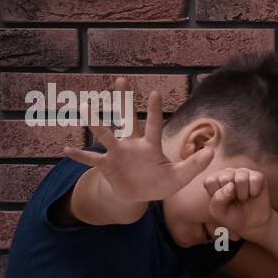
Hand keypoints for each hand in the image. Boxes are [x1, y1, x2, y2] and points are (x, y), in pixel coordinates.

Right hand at [62, 78, 213, 204]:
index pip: (154, 125)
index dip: (154, 110)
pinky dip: (80, 155)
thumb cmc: (159, 183)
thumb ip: (194, 165)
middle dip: (124, 101)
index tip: (154, 92)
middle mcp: (132, 145)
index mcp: (150, 146)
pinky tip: (66, 150)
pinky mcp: (107, 166)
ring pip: (105, 135)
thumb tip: (211, 151)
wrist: (139, 196)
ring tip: (85, 108)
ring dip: (96, 123)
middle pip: (127, 119)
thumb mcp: (180, 177)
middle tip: (121, 81)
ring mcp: (117, 154)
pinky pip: (91, 159)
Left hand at [204, 167, 273, 241]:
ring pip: (241, 178)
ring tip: (244, 198)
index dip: (217, 195)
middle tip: (235, 201)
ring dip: (243, 194)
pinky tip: (253, 195)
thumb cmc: (231, 216)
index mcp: (215, 179)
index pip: (211, 181)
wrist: (251, 224)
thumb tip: (231, 186)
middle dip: (230, 195)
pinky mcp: (258, 176)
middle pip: (225, 178)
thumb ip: (218, 198)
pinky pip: (255, 180)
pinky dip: (254, 192)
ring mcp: (243, 173)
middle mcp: (228, 173)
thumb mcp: (218, 212)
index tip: (222, 203)